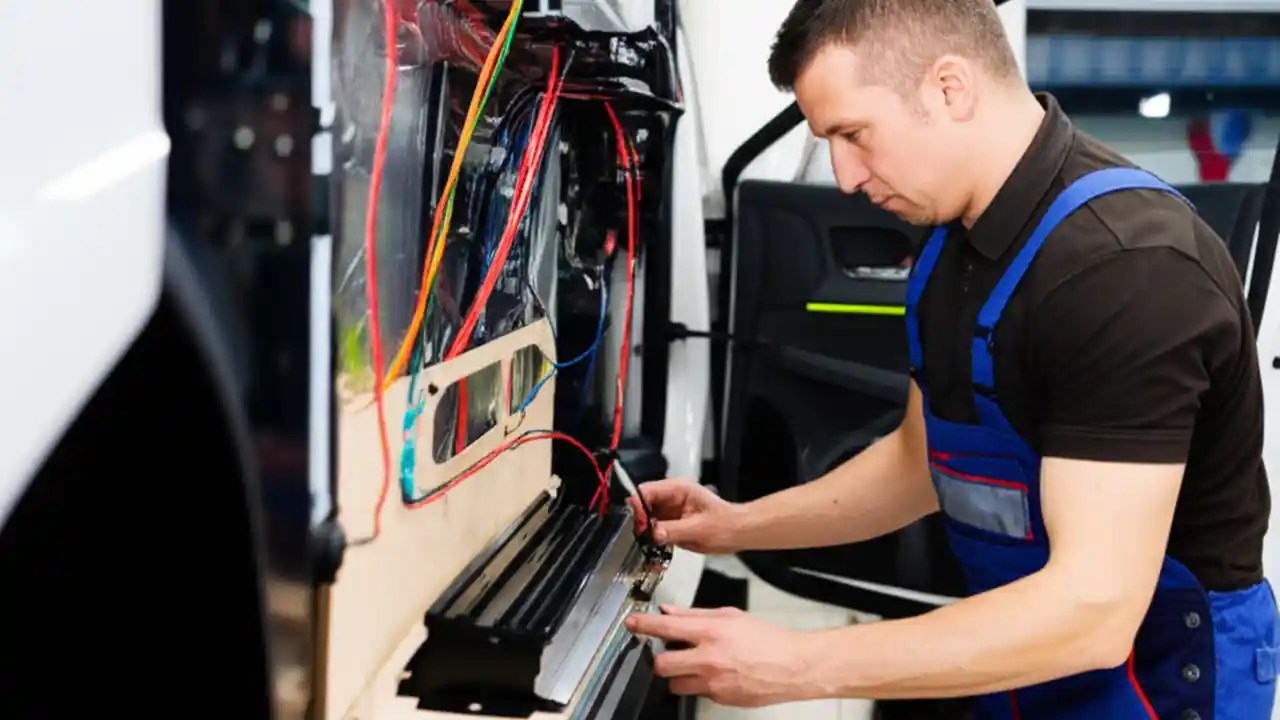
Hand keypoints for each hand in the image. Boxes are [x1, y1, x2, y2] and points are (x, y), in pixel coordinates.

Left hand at [626, 606, 818, 706]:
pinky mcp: (719, 698)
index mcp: (711, 632)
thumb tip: (670, 612)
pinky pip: (697, 693)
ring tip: (694, 665)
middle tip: (669, 652)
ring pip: (675, 684)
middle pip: (662, 664)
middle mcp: (708, 658)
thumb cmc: (766, 639)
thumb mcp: (730, 616)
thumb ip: (696, 614)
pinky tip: (715, 674)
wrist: (792, 666)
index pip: (666, 627)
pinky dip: (699, 684)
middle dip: (660, 658)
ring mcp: (713, 682)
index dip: (643, 625)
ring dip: (678, 675)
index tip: (632, 623)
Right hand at [628, 478, 743, 553]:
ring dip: (643, 532)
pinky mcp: (671, 524)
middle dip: (638, 521)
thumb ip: (673, 530)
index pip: (646, 491)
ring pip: (646, 519)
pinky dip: (651, 540)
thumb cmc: (725, 524)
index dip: (637, 506)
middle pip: (642, 505)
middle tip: (638, 537)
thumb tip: (653, 533)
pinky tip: (651, 550)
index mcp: (678, 489)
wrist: (737, 533)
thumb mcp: (698, 528)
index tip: (637, 523)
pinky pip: (654, 530)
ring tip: (644, 545)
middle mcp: (671, 498)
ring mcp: (670, 511)